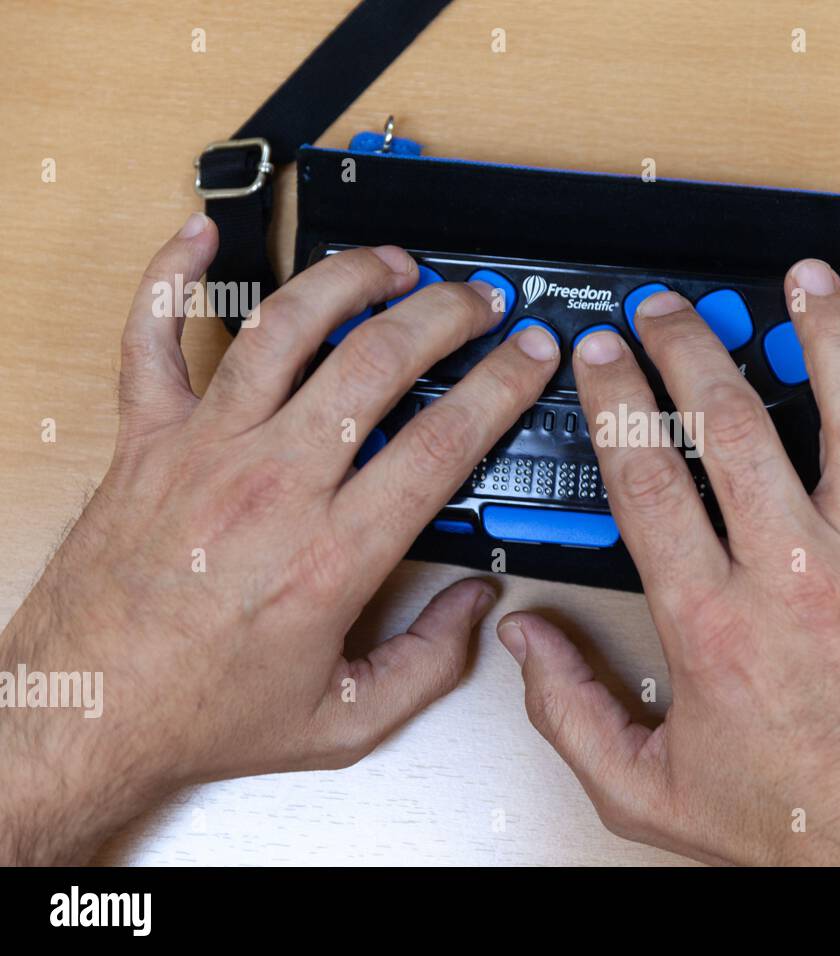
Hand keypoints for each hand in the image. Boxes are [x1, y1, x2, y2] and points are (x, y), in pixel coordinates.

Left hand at [0, 214, 560, 863]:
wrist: (84, 714)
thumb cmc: (202, 713)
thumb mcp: (347, 719)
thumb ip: (431, 661)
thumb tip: (477, 603)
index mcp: (332, 553)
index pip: (442, 442)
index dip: (502, 386)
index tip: (530, 355)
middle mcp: (272, 484)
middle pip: (378, 362)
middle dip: (446, 315)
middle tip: (479, 300)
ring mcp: (204, 449)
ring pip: (285, 328)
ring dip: (348, 279)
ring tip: (392, 263)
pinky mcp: (146, 439)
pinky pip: (150, 336)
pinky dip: (172, 275)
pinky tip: (202, 234)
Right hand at [497, 258, 839, 864]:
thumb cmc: (785, 820)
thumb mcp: (642, 787)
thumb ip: (569, 710)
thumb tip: (525, 641)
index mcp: (713, 622)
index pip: (648, 480)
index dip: (616, 403)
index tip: (602, 358)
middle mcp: (795, 576)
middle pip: (733, 428)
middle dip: (689, 351)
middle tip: (667, 310)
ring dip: (824, 338)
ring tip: (806, 280)